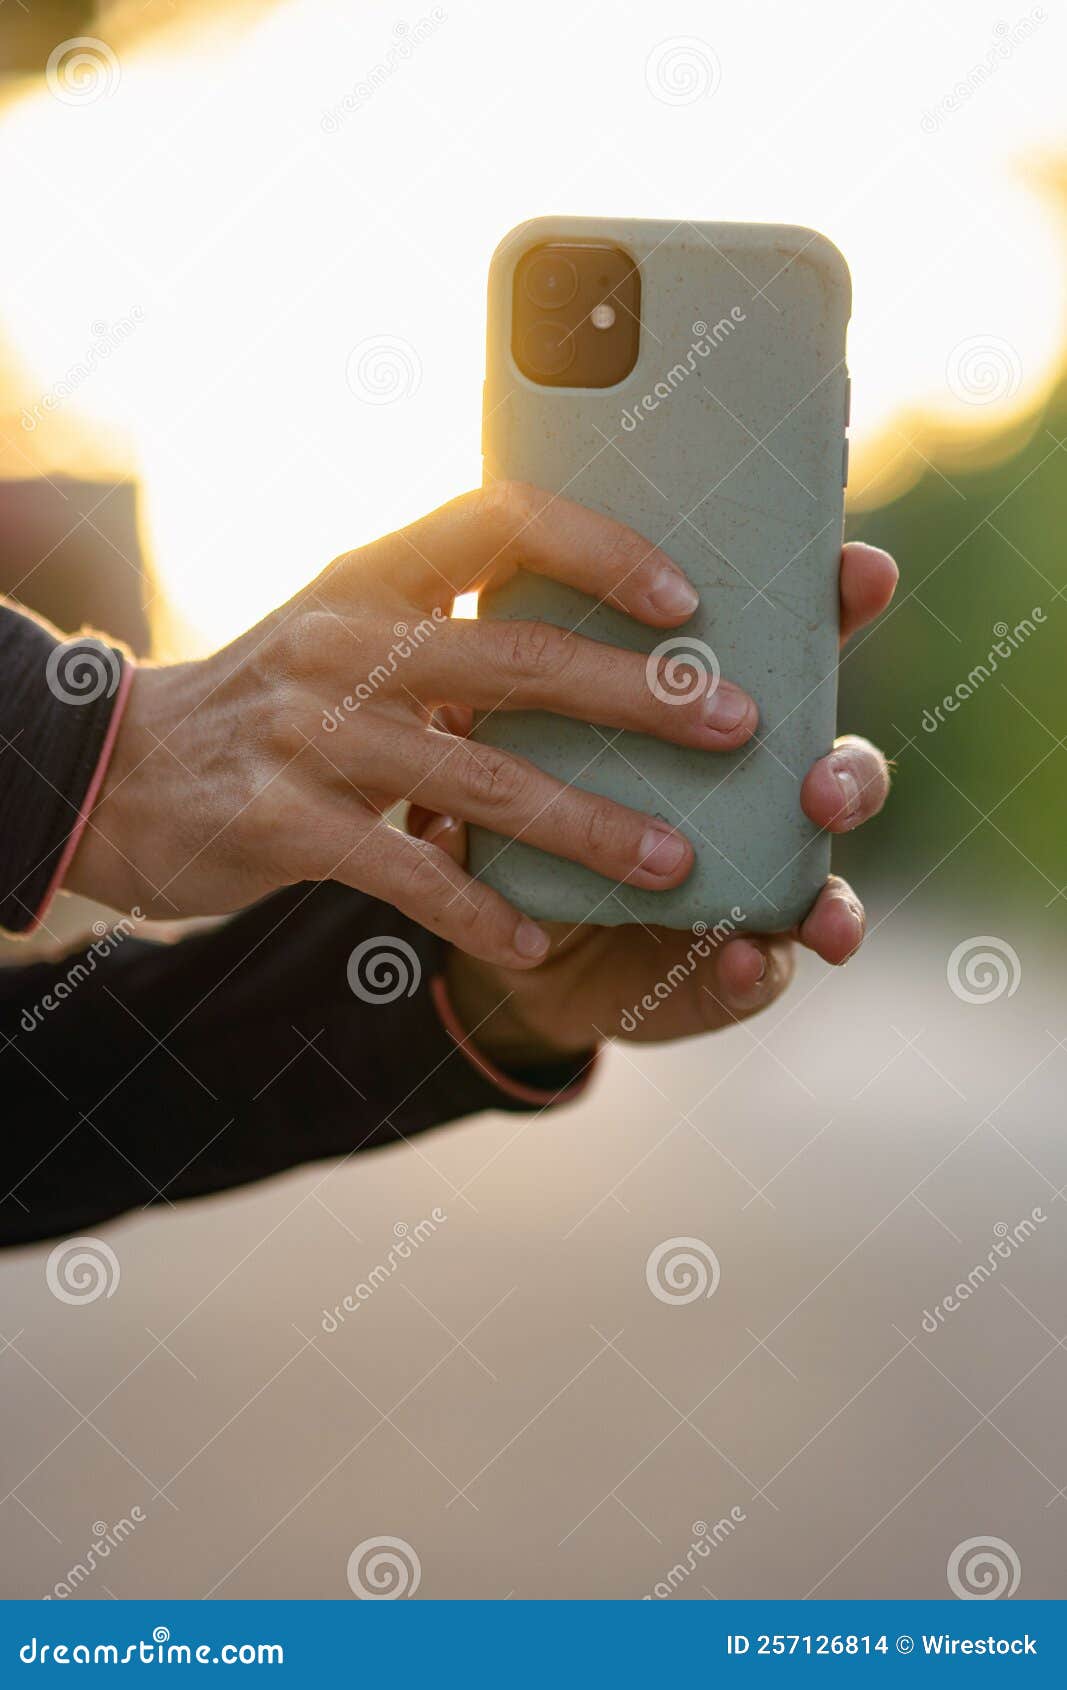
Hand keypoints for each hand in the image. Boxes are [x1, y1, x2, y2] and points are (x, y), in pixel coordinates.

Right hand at [66, 483, 761, 962]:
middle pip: (518, 657)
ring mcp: (312, 731)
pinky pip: (406, 872)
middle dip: (640, 695)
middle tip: (735, 726)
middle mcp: (347, 640)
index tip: (686, 598)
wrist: (119, 770)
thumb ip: (446, 627)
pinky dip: (479, 913)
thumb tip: (594, 642)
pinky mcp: (281, 821)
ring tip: (674, 864)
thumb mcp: (344, 630)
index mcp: (372, 577)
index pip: (500, 519)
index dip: (600, 549)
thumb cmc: (269, 701)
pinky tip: (538, 944)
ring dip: (589, 828)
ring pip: (481, 780)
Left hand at [420, 542, 897, 1063]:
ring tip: (819, 907)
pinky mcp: (733, 964)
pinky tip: (743, 963)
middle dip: (850, 773)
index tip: (862, 572)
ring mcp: (754, 882)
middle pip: (835, 764)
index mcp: (710, 719)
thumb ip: (510, 714)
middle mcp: (755, 792)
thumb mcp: (510, 753)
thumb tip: (460, 681)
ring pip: (827, 875)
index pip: (795, 649)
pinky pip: (764, 969)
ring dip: (834, 892)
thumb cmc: (523, 817)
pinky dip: (758, 969)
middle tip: (822, 788)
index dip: (842, 605)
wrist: (512, 947)